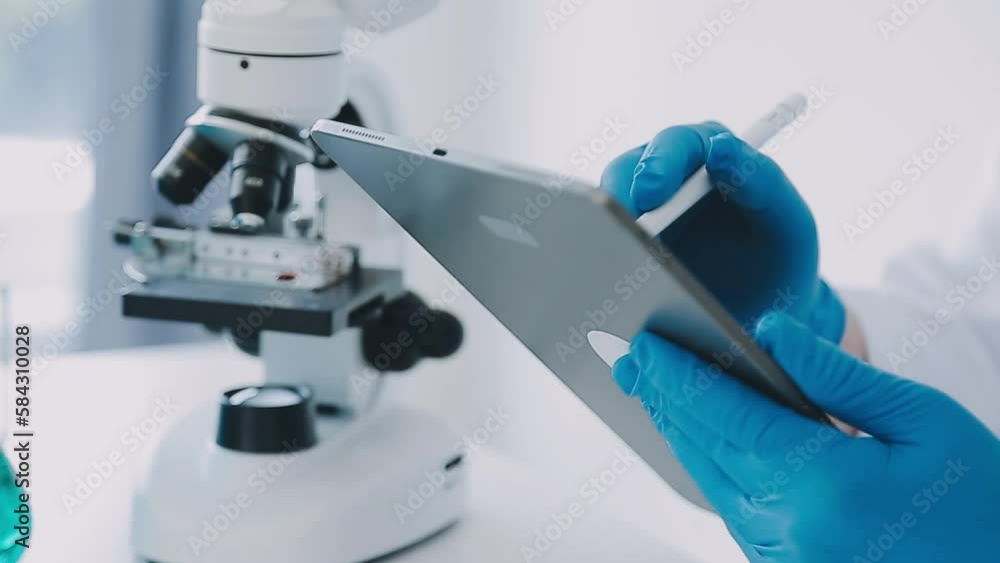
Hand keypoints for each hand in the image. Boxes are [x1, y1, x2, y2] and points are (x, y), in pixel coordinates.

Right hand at [602, 123, 843, 341]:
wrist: (764, 312)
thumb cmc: (780, 260)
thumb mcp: (789, 223)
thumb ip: (764, 181)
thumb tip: (721, 150)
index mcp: (711, 158)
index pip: (678, 143)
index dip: (659, 164)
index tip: (650, 194)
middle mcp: (668, 176)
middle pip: (627, 172)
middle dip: (619, 199)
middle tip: (622, 233)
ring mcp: (640, 212)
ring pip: (606, 209)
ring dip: (604, 232)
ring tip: (607, 263)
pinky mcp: (621, 243)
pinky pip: (599, 245)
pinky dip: (599, 261)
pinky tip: (606, 286)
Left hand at [612, 313, 999, 562]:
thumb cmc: (978, 500)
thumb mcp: (921, 420)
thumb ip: (836, 375)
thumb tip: (771, 332)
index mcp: (823, 484)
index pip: (728, 414)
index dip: (680, 375)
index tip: (646, 343)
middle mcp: (789, 526)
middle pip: (705, 446)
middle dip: (664, 396)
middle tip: (632, 357)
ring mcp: (782, 555)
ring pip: (709, 479)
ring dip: (679, 430)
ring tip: (653, 388)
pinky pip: (731, 506)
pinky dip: (708, 465)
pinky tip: (699, 438)